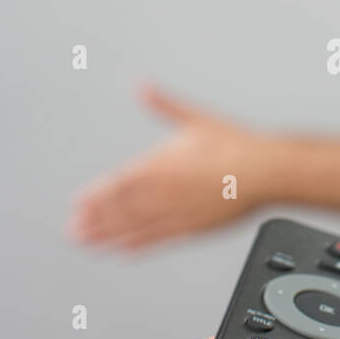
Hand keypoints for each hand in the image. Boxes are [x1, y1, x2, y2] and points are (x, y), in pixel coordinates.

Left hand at [68, 84, 270, 250]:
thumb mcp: (195, 118)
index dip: (96, 196)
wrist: (266, 171)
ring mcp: (180, 212)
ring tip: (90, 244)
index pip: (120, 183)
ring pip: (137, 227)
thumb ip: (163, 105)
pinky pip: (161, 240)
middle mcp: (167, 191)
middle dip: (96, 220)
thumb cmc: (235, 145)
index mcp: (163, 164)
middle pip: (123, 209)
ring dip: (110, 236)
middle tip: (73, 230)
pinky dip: (141, 246)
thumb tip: (142, 87)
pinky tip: (126, 252)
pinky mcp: (195, 227)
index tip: (76, 204)